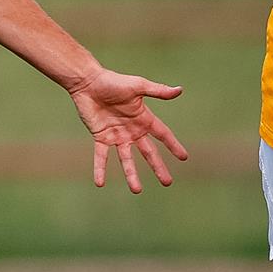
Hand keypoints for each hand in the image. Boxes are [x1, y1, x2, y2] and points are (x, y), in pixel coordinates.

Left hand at [68, 68, 189, 192]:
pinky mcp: (101, 137)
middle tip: (167, 182)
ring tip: (137, 190)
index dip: (173, 145)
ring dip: (131, 174)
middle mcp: (132, 130)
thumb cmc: (113, 81)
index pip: (162, 135)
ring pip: (126, 159)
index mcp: (143, 118)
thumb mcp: (138, 86)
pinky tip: (100, 183)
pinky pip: (101, 157)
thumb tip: (180, 90)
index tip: (184, 157)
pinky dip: (100, 169)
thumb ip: (158, 91)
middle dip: (158, 167)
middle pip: (148, 152)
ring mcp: (117, 136)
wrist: (88, 82)